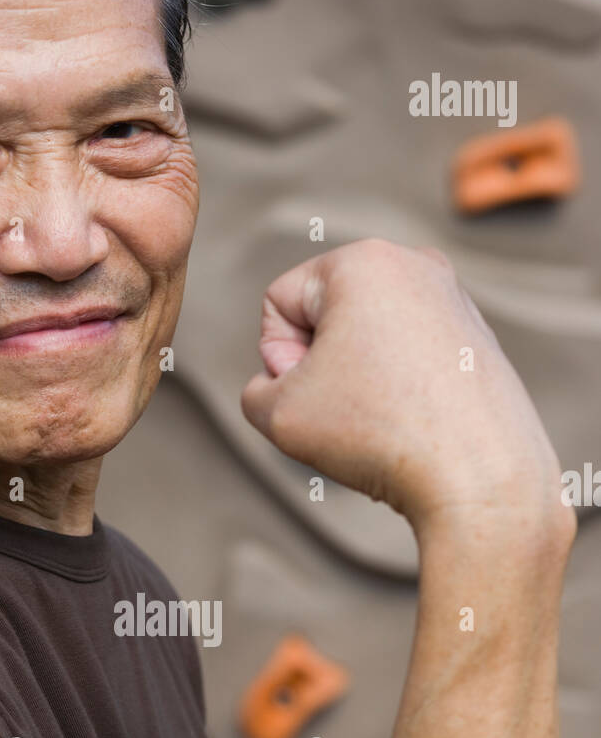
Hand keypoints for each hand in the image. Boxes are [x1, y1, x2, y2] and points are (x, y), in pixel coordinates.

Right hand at [241, 239, 571, 539]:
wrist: (479, 476)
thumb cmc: (377, 435)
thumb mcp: (278, 415)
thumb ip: (258, 391)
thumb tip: (284, 384)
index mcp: (364, 260)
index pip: (280, 302)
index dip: (277, 358)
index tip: (312, 394)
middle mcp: (416, 265)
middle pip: (327, 317)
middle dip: (320, 368)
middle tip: (347, 412)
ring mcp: (454, 301)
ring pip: (369, 341)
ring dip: (357, 383)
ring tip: (383, 422)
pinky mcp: (478, 340)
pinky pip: (409, 360)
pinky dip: (399, 393)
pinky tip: (415, 427)